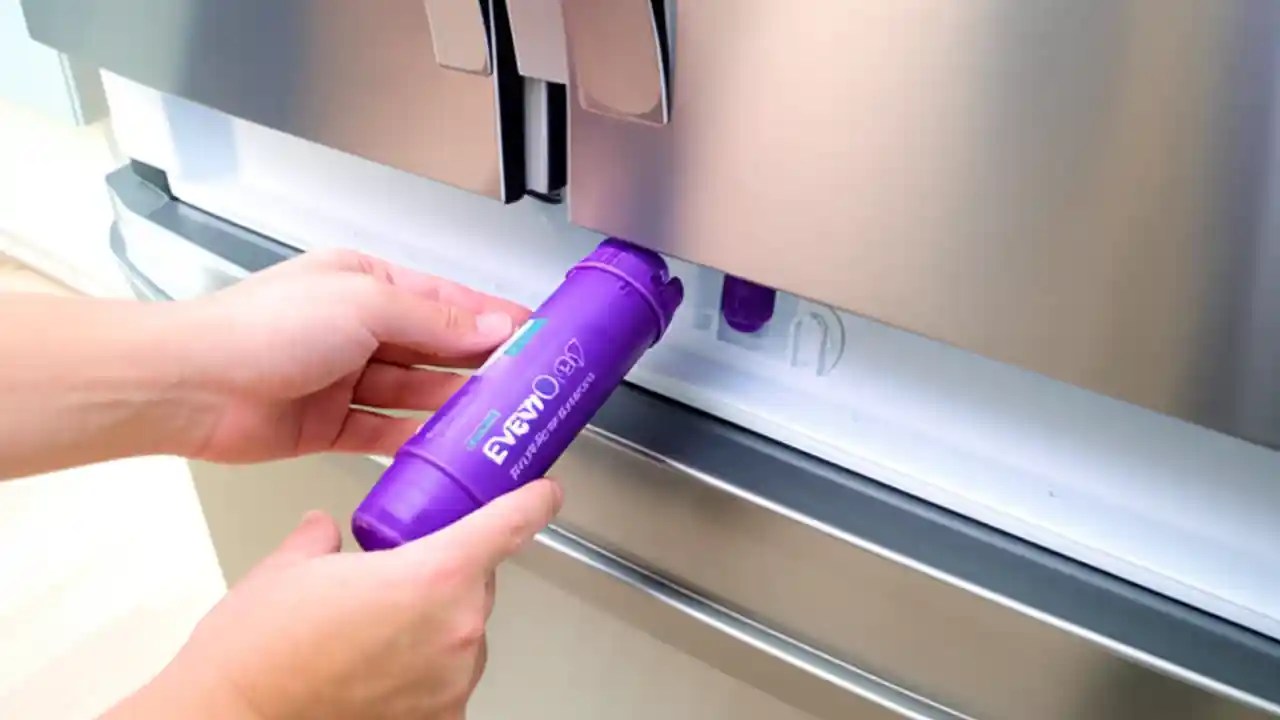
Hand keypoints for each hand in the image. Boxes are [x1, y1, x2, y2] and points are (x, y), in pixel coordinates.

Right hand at [108, 479, 562, 719]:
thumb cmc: (256, 653)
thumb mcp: (290, 566)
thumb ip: (322, 536)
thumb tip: (326, 528)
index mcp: (433, 575)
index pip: (509, 526)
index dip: (532, 502)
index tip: (544, 491)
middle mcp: (456, 630)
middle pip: (478, 583)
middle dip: (448, 573)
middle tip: (396, 577)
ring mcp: (451, 682)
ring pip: (464, 634)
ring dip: (435, 626)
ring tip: (373, 634)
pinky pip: (447, 681)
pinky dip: (424, 671)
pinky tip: (378, 670)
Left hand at [175, 249, 528, 461]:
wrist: (192, 386)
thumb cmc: (262, 328)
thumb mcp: (365, 304)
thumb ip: (435, 318)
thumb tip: (492, 324)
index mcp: (364, 283)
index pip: (445, 299)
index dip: (491, 316)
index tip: (533, 335)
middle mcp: (356, 328)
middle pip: (433, 348)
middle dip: (478, 364)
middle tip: (524, 384)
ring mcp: (343, 378)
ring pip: (414, 392)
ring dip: (452, 403)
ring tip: (495, 419)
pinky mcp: (329, 425)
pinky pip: (385, 432)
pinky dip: (415, 440)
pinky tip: (445, 446)